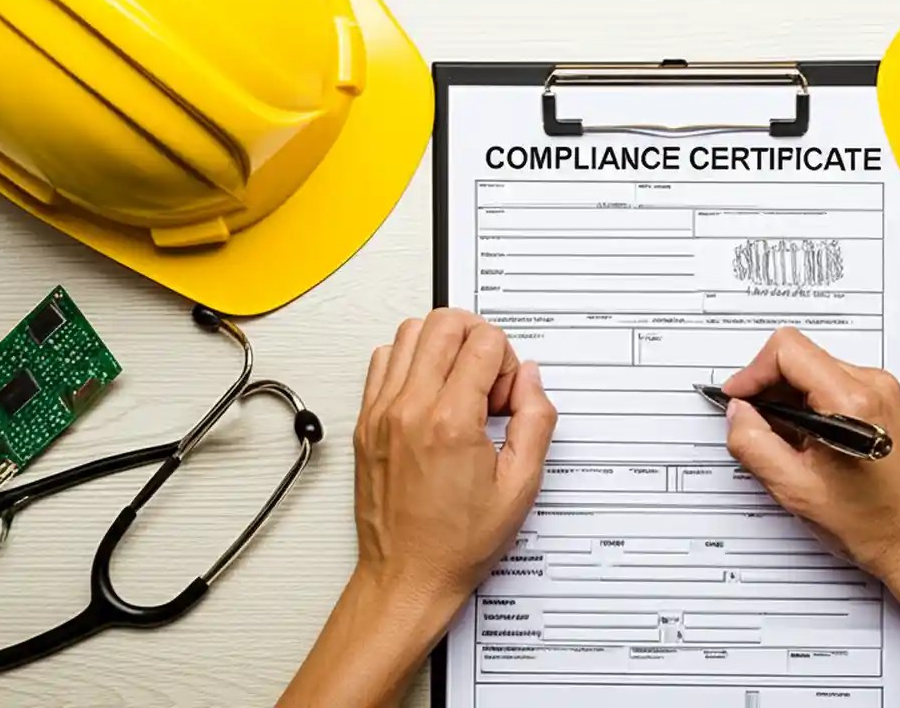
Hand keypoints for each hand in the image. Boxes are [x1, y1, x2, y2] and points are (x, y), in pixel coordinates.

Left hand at [281, 309, 556, 707]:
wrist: (407, 576)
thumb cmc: (456, 543)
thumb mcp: (520, 487)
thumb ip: (535, 421)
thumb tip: (530, 379)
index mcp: (450, 422)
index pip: (484, 343)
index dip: (508, 363)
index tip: (506, 399)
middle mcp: (409, 410)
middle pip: (445, 323)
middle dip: (478, 338)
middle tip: (488, 380)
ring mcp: (380, 413)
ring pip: (409, 332)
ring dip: (443, 345)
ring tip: (460, 385)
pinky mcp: (364, 423)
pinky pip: (382, 361)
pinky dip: (410, 361)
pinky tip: (431, 393)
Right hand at [721, 327, 899, 591]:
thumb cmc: (877, 525)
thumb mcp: (797, 489)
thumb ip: (754, 444)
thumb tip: (738, 415)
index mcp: (854, 401)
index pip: (787, 350)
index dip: (752, 372)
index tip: (738, 397)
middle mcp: (875, 388)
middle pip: (801, 357)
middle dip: (768, 388)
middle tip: (753, 423)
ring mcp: (884, 395)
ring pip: (815, 372)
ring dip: (789, 400)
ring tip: (785, 443)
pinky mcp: (885, 406)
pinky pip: (833, 388)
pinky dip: (809, 408)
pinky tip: (806, 444)